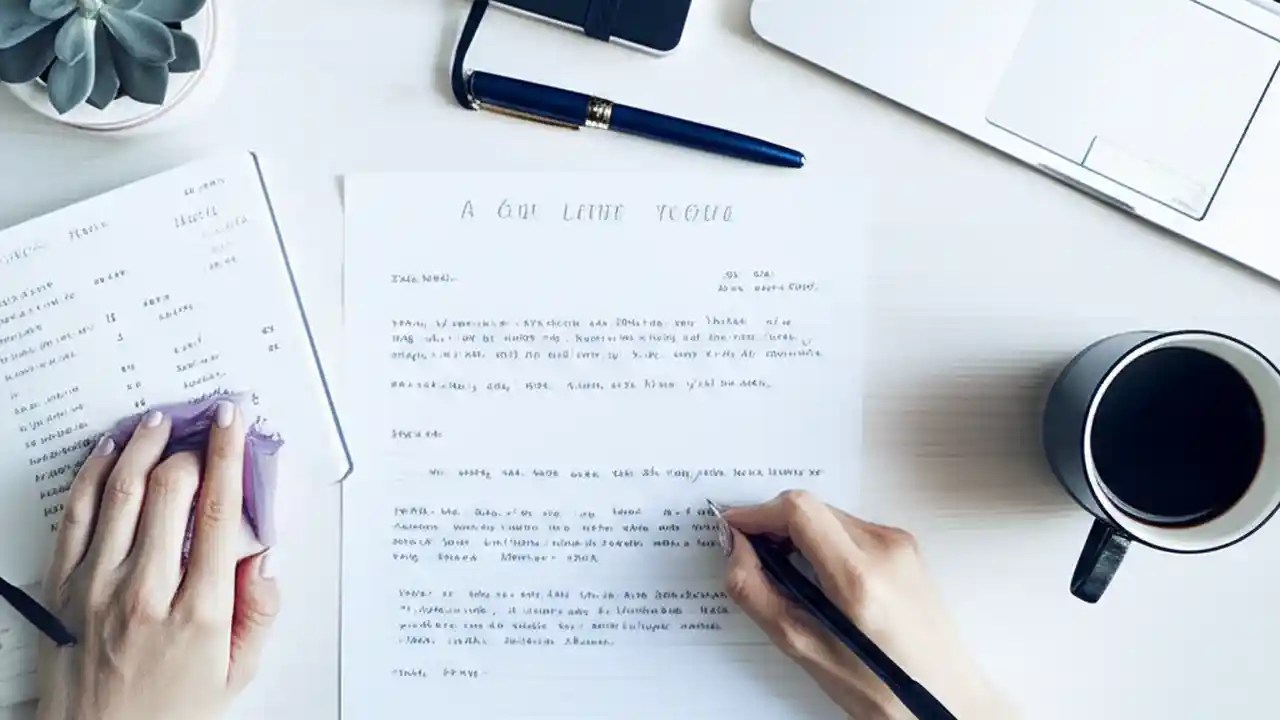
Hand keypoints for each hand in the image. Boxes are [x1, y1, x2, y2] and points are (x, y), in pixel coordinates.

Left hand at [36, 401, 279, 719]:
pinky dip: (93, 473)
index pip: (218, 513)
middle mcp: (145, 592)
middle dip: (192, 445)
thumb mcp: (237, 672)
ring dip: (143, 445)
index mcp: (198, 613)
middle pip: (169, 490)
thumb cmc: (168, 712)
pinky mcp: (61, 587)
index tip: (233, 422)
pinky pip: (76, 513)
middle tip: (204, 424)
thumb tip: (266, 556)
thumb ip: (260, 611)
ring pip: (121, 491)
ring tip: (160, 422)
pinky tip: (110, 452)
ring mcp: (96, 587)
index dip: (228, 455)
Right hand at [720, 491, 1013, 719]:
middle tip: (755, 558)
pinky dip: (825, 543)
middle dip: (774, 526)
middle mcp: (884, 550)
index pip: (798, 511)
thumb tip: (735, 551)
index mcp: (858, 577)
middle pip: (812, 509)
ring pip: (830, 517)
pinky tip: (822, 579)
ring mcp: (900, 545)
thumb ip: (758, 593)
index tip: (735, 529)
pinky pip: (851, 530)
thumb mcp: (804, 649)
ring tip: (790, 578)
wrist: (945, 699)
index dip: (757, 513)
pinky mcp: (906, 549)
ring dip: (800, 535)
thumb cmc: (881, 688)